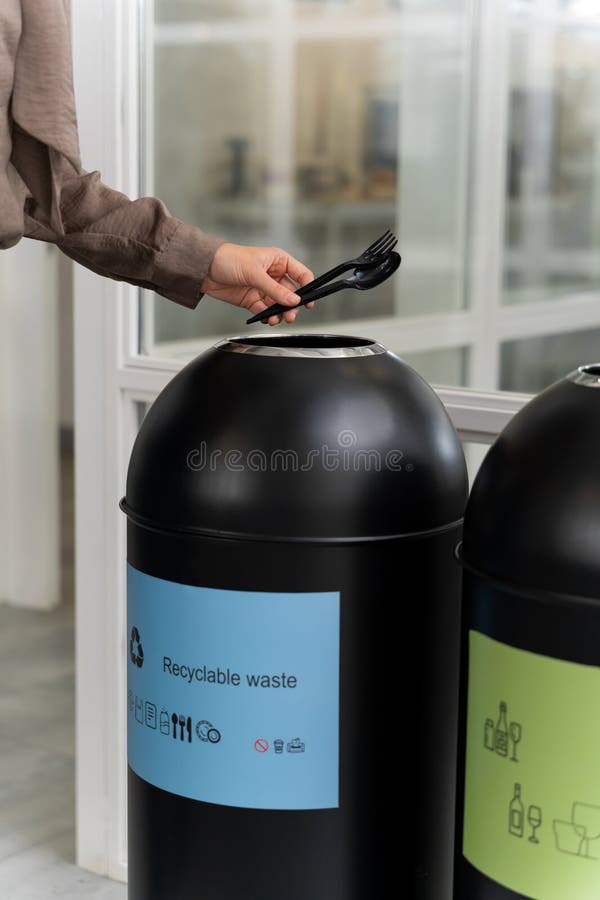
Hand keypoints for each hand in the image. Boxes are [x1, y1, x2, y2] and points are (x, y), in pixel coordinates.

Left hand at [200, 242, 314, 324]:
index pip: (300, 274)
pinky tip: (266, 319)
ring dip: (279, 313)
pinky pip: (265, 311)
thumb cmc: (228, 259)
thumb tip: (293, 300)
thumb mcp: (255, 273)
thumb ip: (275, 289)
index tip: (308, 302)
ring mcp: (263, 288)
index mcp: (278, 261)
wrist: (204, 269)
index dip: (307, 288)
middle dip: (291, 306)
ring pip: (278, 305)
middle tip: (290, 315)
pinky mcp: (252, 299)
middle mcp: (273, 274)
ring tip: (275, 319)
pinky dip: (267, 316)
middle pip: (291, 294)